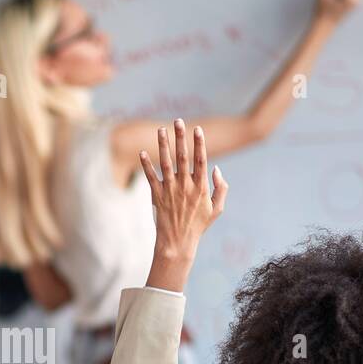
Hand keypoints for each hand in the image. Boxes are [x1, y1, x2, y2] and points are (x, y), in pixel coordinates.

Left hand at [140, 119, 227, 292]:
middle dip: (181, 137)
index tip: (197, 129)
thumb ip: (221, 188)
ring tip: (161, 129)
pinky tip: (142, 152)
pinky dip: (146, 165)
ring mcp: (170, 190)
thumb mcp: (217, 209)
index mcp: (201, 187)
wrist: (177, 243)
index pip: (200, 160)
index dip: (199, 143)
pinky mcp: (157, 196)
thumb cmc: (198, 226)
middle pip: (182, 156)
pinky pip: (150, 177)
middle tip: (178, 120)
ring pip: (166, 163)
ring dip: (163, 145)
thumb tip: (215, 169)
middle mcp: (185, 186)